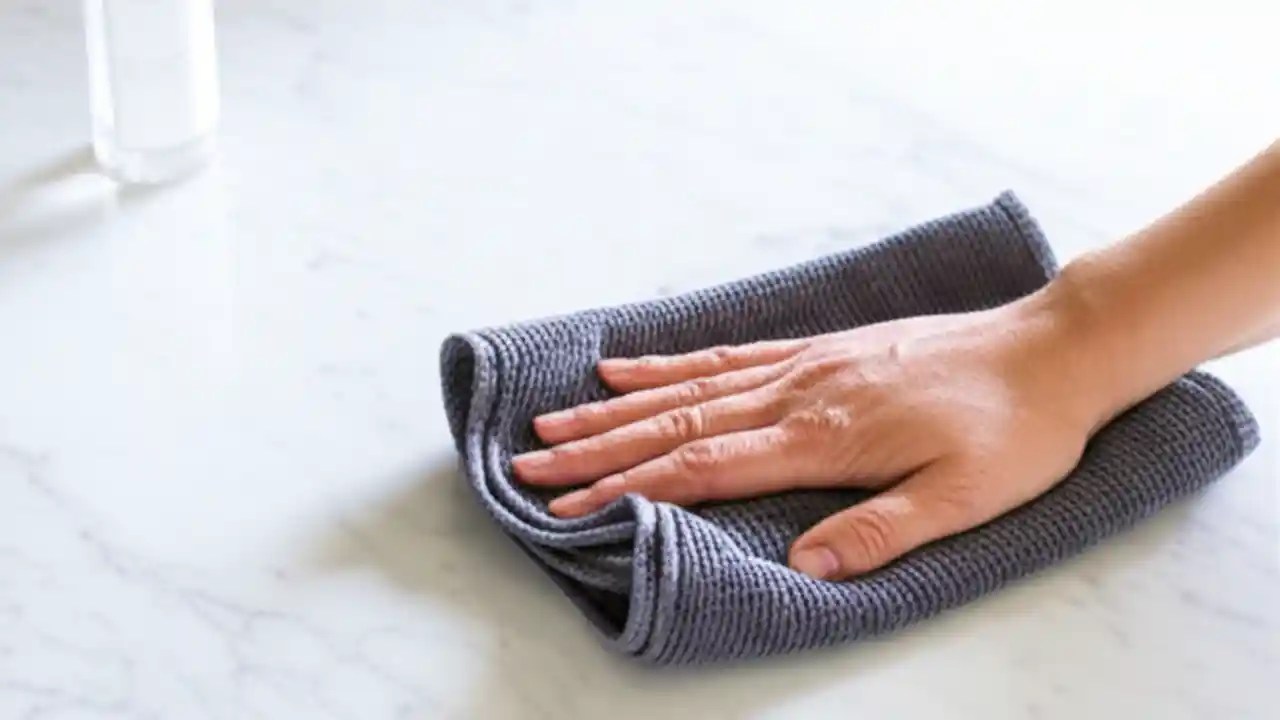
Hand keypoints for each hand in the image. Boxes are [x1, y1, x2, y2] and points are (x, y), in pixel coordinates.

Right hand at [513, 294, 1106, 580]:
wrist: (1052, 351)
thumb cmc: (1015, 431)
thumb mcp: (964, 497)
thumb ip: (880, 531)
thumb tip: (801, 568)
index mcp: (824, 437)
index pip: (704, 468)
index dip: (631, 491)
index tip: (570, 509)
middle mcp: (797, 393)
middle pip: (675, 426)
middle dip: (596, 452)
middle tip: (529, 468)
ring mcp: (802, 365)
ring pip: (687, 389)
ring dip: (614, 410)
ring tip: (553, 422)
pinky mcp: (816, 349)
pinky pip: (727, 354)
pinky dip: (669, 363)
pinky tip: (628, 367)